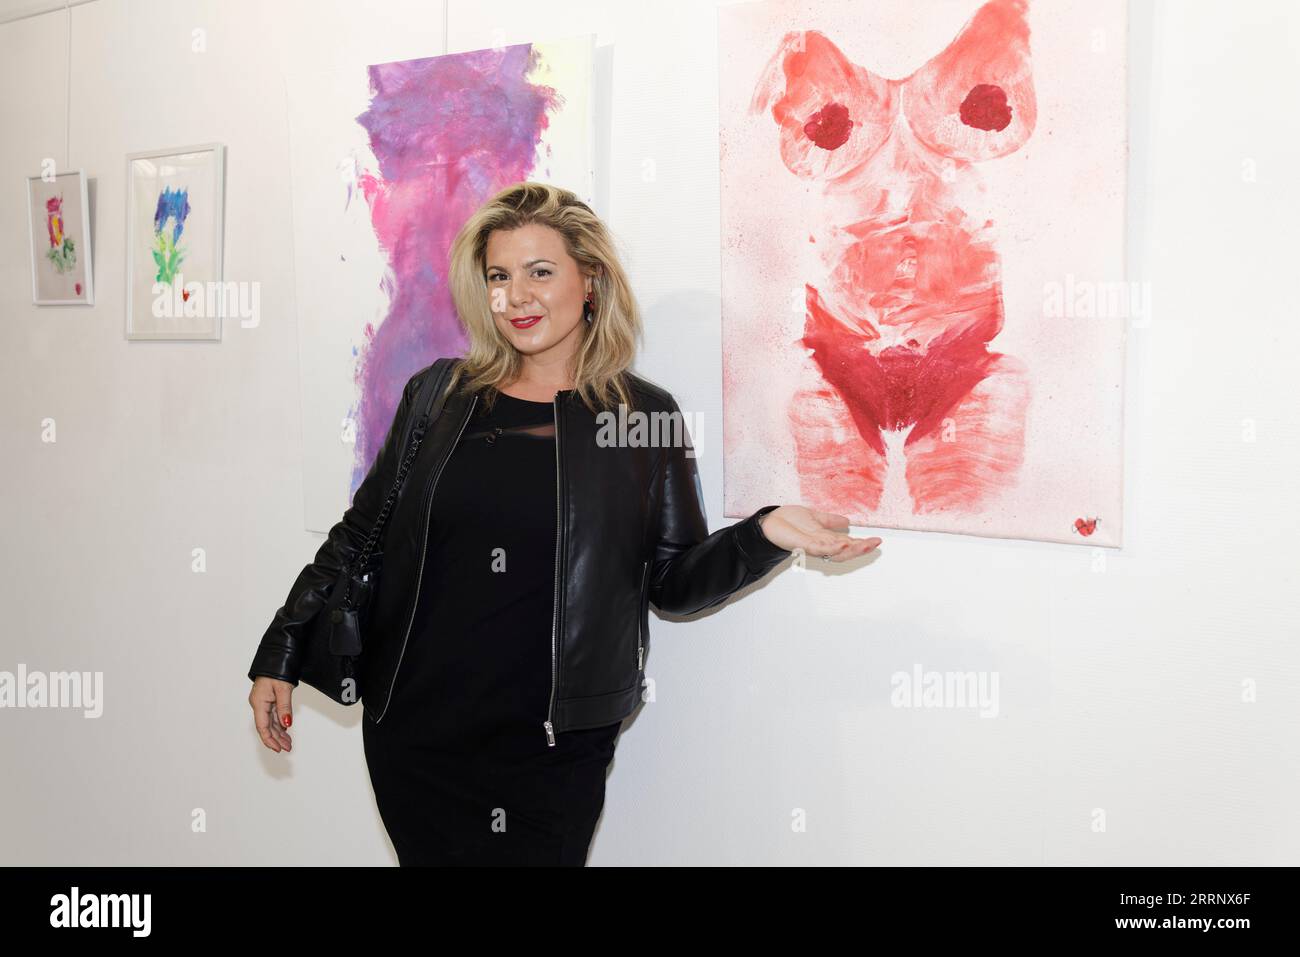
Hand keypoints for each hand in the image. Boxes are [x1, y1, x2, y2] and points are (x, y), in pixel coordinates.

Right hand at [249, 676, 294, 752]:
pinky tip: (285, 731)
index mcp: (258, 702)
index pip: (262, 727)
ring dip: (279, 733)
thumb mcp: (283, 689)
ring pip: (270, 722)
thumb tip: (286, 724)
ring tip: (288, 743)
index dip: (270, 739)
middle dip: (276, 739)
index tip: (278, 749)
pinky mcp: (269, 699)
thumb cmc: (276, 669)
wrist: (276, 656)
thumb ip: (284, 707)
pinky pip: (273, 715)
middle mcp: (259, 704)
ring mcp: (263, 701)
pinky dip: (280, 723)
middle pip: (266, 726)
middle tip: (287, 748)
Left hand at [758, 505, 881, 561]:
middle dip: (861, 548)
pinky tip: (842, 544)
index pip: (847, 544)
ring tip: (864, 545)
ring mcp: (812, 546)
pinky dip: (831, 548)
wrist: (769, 523)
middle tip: (875, 544)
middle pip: (845, 551)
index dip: (861, 543)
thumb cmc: (788, 522)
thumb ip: (830, 521)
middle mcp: (821, 545)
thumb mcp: (815, 517)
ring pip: (835, 552)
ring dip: (851, 550)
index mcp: (825, 539)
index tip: (876, 540)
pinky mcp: (802, 545)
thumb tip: (847, 522)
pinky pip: (819, 549)